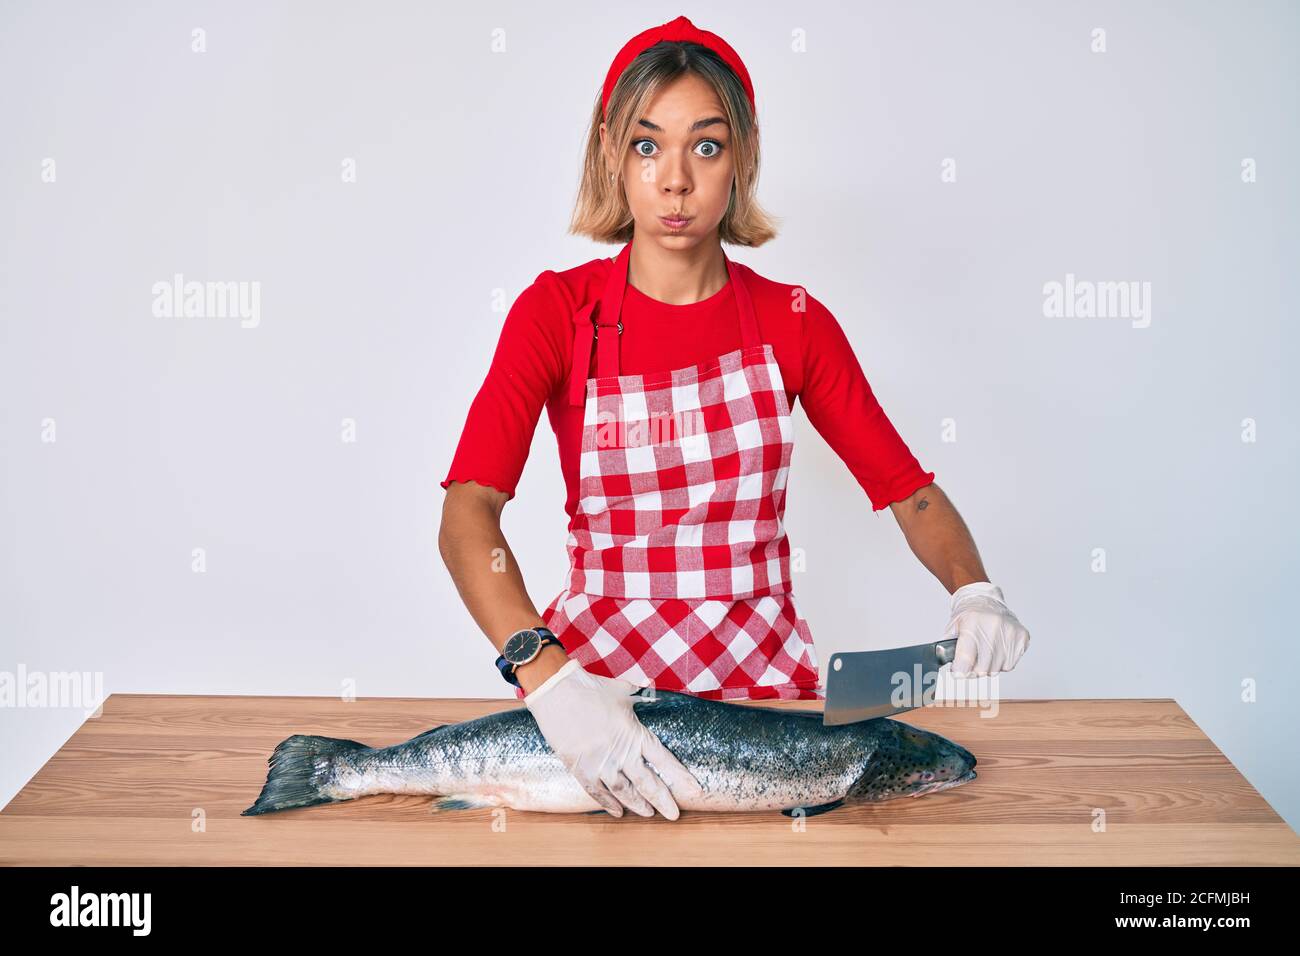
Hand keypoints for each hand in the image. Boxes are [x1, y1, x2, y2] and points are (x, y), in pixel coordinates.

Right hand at [523, 658, 703, 818]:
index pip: (663, 760)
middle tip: (674, 814)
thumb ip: (642, 691)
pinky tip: (618, 812)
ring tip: (649, 814)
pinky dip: (608, 803)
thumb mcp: (623, 689)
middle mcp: (620, 752)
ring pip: (623, 792)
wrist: (556, 692)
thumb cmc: (592, 688)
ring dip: (638, 805)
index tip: (695, 790)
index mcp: (634, 733)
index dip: (680, 777)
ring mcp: (599, 763)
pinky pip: (597, 792)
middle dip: (663, 800)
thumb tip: (652, 683)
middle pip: (647, 783)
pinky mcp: (580, 768)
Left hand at [943, 581, 1029, 676]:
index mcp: (972, 623)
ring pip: (996, 670)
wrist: (985, 600)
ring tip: (985, 651)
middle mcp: (993, 627)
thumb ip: (947, 649)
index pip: (966, 660)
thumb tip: (952, 670)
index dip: (960, 671)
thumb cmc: (968, 615)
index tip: (958, 671)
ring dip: (988, 666)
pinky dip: (1001, 662)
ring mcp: (1010, 632)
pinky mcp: (1022, 638)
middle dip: (974, 669)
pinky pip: (1009, 665)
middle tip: (971, 660)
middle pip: (982, 669)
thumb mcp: (952, 628)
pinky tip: (997, 649)